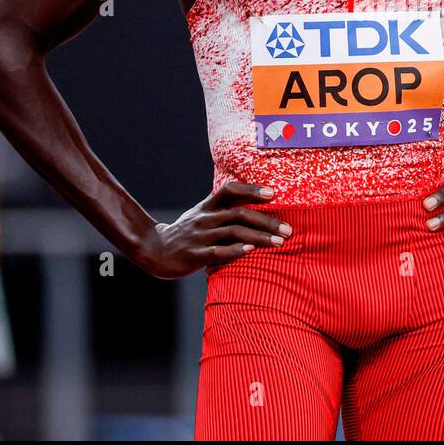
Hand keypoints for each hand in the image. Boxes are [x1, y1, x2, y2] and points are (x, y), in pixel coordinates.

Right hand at [137, 181, 289, 279]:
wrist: (155, 250)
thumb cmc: (187, 232)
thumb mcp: (202, 214)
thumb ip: (224, 208)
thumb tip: (256, 200)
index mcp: (208, 206)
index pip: (230, 189)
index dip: (251, 189)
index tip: (273, 193)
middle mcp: (206, 218)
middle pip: (239, 213)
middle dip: (267, 221)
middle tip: (288, 229)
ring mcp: (201, 236)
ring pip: (234, 232)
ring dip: (260, 237)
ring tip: (279, 243)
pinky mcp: (196, 255)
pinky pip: (219, 251)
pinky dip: (236, 251)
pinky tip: (251, 251)